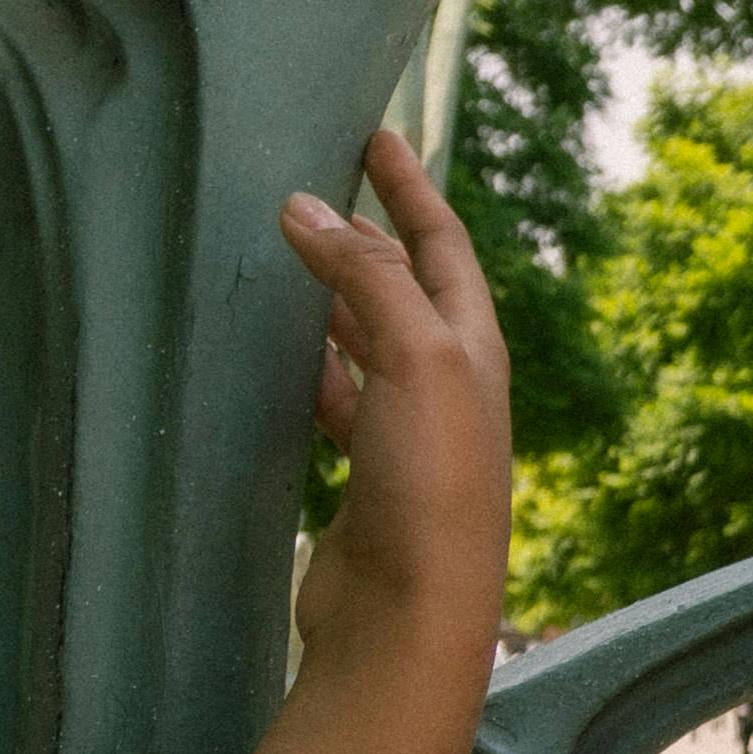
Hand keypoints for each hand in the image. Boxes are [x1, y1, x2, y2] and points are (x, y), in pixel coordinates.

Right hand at [281, 131, 511, 681]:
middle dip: (367, 238)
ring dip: (332, 301)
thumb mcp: (413, 357)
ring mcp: (407, 434)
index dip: (409, 188)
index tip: (375, 135)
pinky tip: (279, 354)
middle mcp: (449, 386)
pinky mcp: (366, 479)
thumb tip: (305, 209)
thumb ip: (364, 278)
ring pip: (366, 345)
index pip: (442, 245)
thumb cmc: (431, 484)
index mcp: (474, 349)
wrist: (412, 618)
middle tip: (316, 189)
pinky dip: (310, 368)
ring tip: (286, 257)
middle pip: (405, 291)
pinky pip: (335, 402)